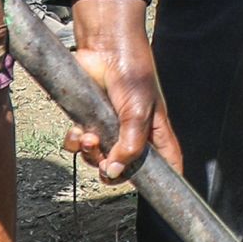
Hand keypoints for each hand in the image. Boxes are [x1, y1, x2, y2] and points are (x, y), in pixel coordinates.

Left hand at [64, 0, 181, 181]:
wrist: (104, 47)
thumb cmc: (132, 73)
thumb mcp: (139, 111)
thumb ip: (130, 145)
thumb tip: (112, 172)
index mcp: (154, 131)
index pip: (168, 163)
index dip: (167, 180)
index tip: (161, 195)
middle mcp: (132, 132)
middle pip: (124, 168)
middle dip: (110, 168)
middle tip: (103, 158)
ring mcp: (109, 127)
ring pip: (98, 158)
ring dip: (90, 153)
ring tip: (88, 137)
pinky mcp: (87, 120)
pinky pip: (77, 144)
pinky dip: (75, 142)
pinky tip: (78, 130)